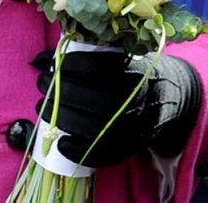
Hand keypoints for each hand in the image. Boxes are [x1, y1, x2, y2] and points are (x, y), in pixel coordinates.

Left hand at [33, 47, 201, 166]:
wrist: (167, 97)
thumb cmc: (134, 72)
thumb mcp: (120, 55)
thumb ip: (89, 53)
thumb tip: (40, 57)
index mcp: (136, 70)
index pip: (101, 66)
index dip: (73, 65)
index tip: (54, 65)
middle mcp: (138, 98)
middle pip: (95, 99)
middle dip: (62, 93)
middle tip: (42, 86)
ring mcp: (136, 125)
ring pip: (97, 128)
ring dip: (63, 120)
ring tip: (43, 108)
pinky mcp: (132, 146)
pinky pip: (104, 154)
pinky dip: (79, 151)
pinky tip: (61, 143)